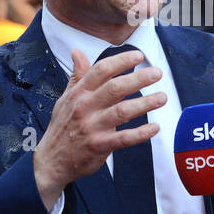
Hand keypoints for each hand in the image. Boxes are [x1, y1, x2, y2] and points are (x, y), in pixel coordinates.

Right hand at [31, 48, 165, 208]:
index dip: (121, 61)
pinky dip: (141, 133)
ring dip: (145, 103)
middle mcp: (85, 107)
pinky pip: (124, 138)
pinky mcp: (99, 146)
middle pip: (115, 88)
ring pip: (122, 111)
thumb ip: (77, 76)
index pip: (101, 70)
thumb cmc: (62, 127)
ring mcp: (92, 127)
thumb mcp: (65, 98)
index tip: (138, 56)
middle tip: (157, 73)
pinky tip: (155, 127)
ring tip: (162, 97)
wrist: (52, 161)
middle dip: (138, 79)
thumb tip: (77, 52)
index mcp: (79, 93)